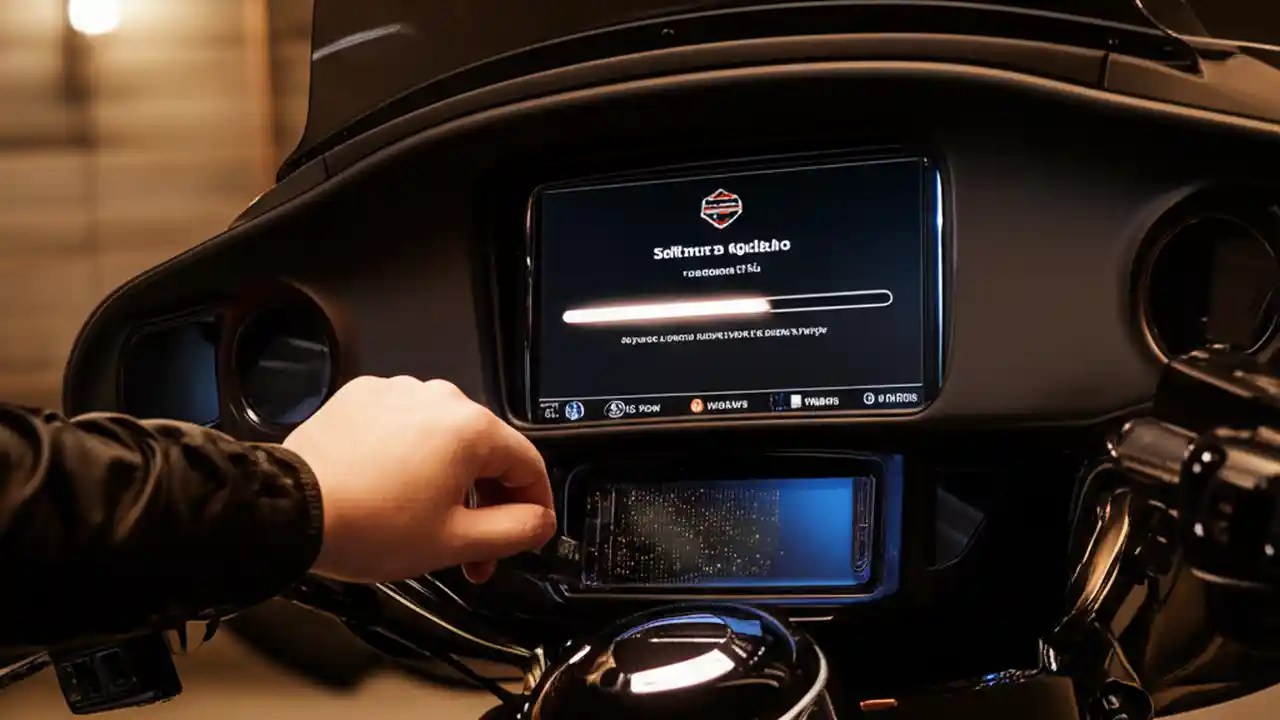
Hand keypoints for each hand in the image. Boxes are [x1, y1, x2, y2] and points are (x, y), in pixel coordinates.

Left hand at [283, 376, 554, 583]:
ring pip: (445, 439)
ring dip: (448, 479)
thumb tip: (541, 521)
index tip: (528, 533)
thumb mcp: (455, 541)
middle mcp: (439, 398)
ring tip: (427, 522)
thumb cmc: (367, 525)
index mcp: (471, 428)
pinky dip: (409, 457)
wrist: (289, 511)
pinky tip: (393, 490)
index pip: (529, 464)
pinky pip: (404, 427)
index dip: (536, 506)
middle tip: (475, 550)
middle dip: (486, 502)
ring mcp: (398, 392)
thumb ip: (515, 531)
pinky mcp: (363, 397)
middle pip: (486, 451)